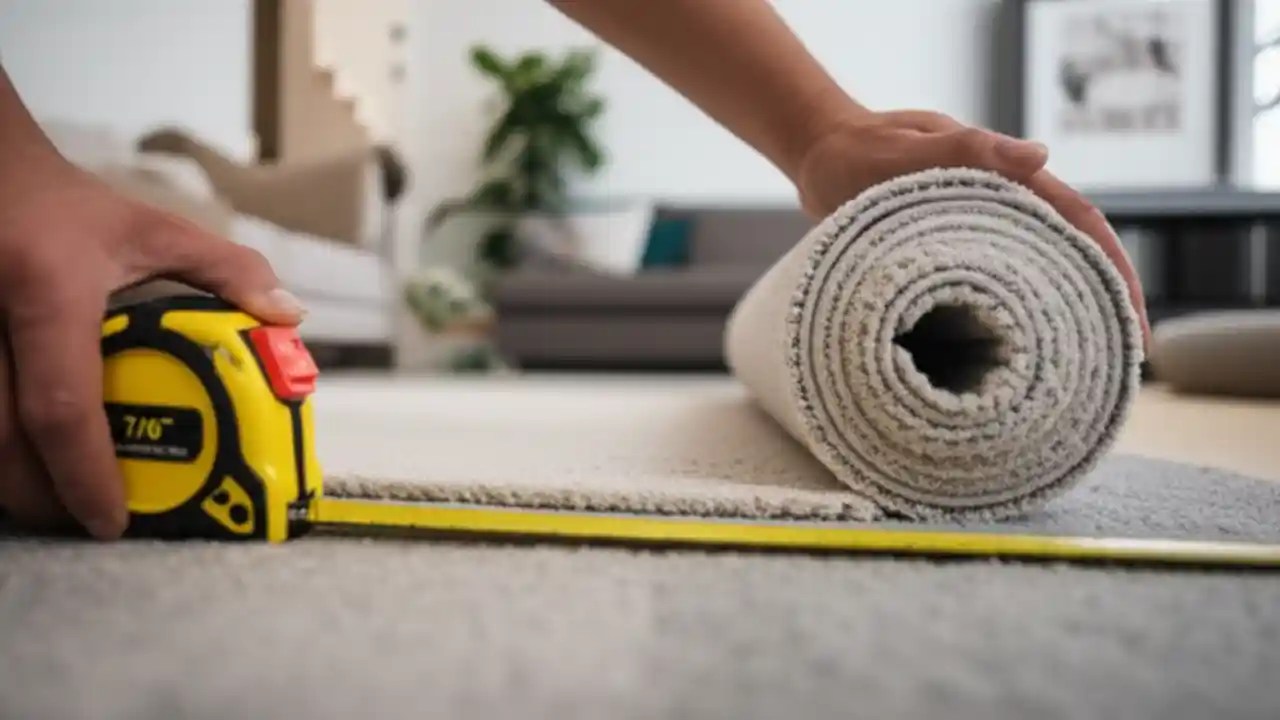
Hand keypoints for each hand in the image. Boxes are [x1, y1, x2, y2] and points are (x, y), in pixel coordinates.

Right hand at [0, 150, 304, 538]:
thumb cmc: (67, 205)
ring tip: (57, 504)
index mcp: (50, 291)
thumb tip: (289, 315)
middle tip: (86, 522)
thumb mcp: (152, 227)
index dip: (85, 473)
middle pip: (3, 441)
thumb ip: (227, 269)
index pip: (63, 405)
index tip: (111, 519)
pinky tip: (20, 462)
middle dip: (42, 496)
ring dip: (10, 483)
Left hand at [792, 109, 1150, 348]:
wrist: (824, 155)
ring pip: (1032, 286)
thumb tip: (1039, 158)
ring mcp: (978, 241)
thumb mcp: (912, 147)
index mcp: (1011, 184)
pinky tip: (1006, 372)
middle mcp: (1004, 214)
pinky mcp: (950, 262)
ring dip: (1057, 327)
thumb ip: (968, 149)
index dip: (1116, 274)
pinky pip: (989, 299)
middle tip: (1118, 374)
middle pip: (1070, 264)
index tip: (1133, 324)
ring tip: (1074, 383)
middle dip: (1100, 314)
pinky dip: (1005, 332)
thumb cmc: (867, 147)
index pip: (1084, 226)